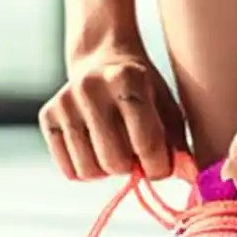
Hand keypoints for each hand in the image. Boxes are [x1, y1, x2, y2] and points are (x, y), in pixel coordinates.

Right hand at [39, 48, 188, 179]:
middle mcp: (90, 88)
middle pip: (114, 162)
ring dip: (107, 171)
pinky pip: (69, 170)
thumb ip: (178, 144)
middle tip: (136, 155)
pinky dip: (86, 170)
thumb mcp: (168, 108)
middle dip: (131, 168)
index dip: (160, 167)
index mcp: (127, 79)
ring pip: (89, 171)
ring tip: (115, 150)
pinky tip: (94, 149)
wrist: (101, 59)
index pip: (146, 143)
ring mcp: (64, 102)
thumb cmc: (144, 90)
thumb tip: (190, 178)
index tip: (161, 165)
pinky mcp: (46, 115)